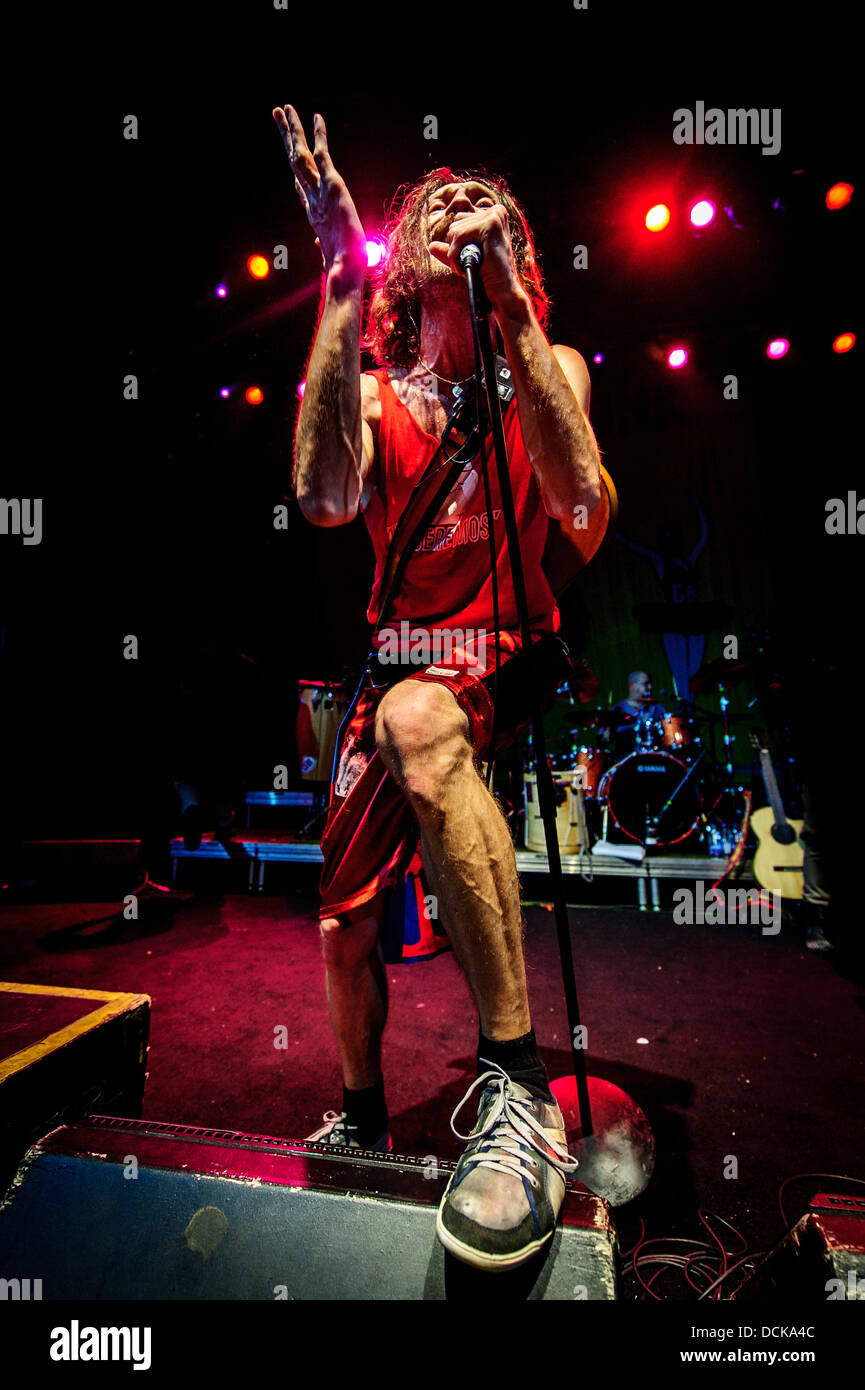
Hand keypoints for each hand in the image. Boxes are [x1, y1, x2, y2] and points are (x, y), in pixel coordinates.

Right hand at [272, 104, 367, 278]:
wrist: (344, 269)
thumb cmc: (343, 268)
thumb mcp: (333, 253)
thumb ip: (326, 246)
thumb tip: (319, 247)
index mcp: (315, 215)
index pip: (302, 188)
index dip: (296, 172)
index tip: (290, 156)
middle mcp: (312, 198)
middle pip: (295, 164)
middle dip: (286, 139)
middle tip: (277, 118)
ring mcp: (319, 191)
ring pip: (301, 154)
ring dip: (292, 130)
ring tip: (283, 108)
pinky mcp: (332, 185)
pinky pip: (323, 154)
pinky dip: (319, 135)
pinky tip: (316, 117)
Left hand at [428, 204, 523, 310]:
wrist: (499, 290)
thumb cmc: (485, 275)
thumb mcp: (465, 259)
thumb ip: (451, 249)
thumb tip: (431, 246)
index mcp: (492, 216)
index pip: (458, 219)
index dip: (457, 243)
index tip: (468, 258)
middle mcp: (495, 212)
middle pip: (455, 223)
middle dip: (455, 247)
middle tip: (468, 264)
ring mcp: (493, 216)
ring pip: (454, 229)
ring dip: (455, 253)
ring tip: (468, 265)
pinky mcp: (490, 224)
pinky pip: (458, 235)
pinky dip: (455, 255)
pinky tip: (464, 268)